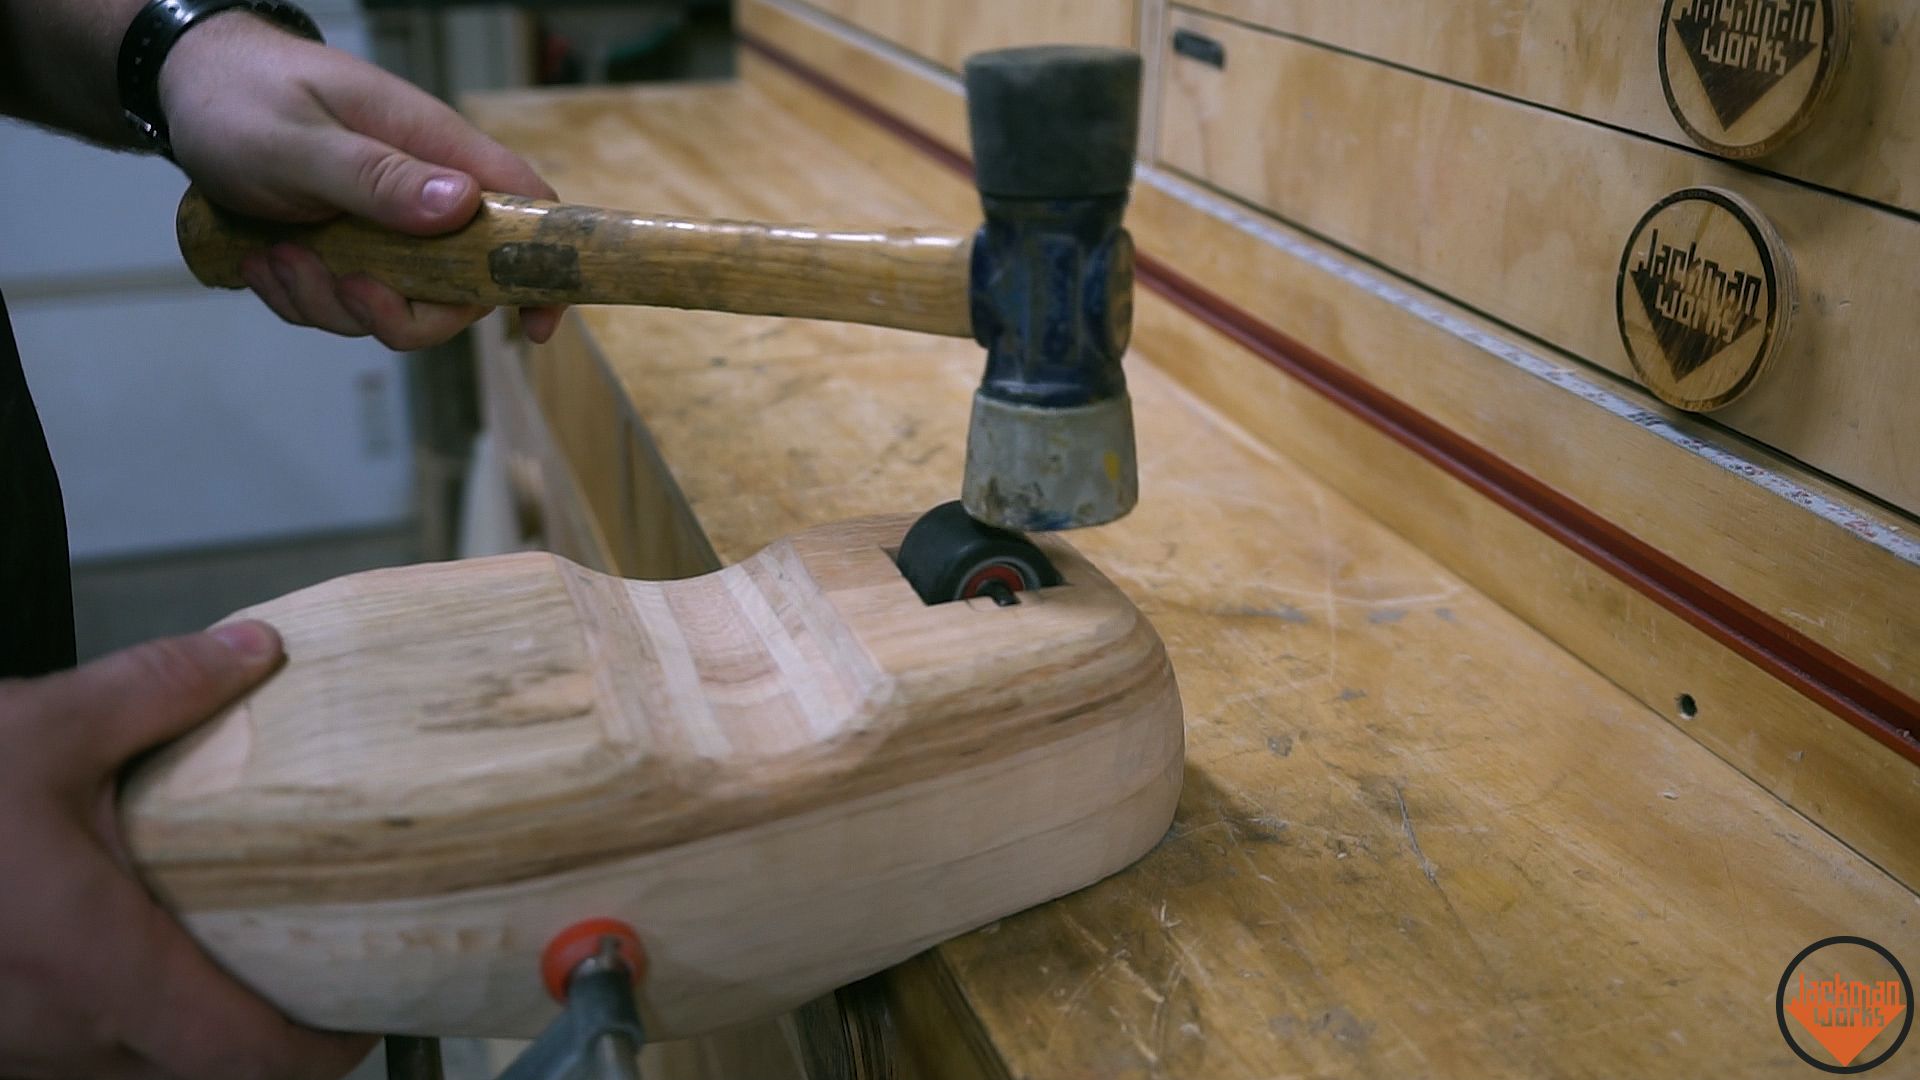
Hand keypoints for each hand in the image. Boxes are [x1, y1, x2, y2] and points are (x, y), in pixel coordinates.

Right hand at [0, 623, 374, 1079]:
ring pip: (144, 1073)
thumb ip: (163, 688)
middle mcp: (62, 1031)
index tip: (370, 1009)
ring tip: (256, 958)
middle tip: (329, 973)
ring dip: (202, 1031)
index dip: (326, 1047)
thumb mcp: (43, 727)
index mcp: (99, 964)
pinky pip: (84, 1058)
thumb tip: (257, 649)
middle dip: (277, 1037)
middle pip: (211, 1077)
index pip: (248, 1056)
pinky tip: (151, 958)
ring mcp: (15, 1049)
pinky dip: (134, 1025)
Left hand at [157, 13, 561, 348]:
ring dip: (332, 304)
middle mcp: (422, 194)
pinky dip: (302, 299)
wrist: (182, 86)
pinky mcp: (348, 248)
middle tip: (346, 288)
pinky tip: (262, 260)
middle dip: (403, 313)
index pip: (524, 208)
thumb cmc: (241, 95)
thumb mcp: (299, 139)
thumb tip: (462, 208)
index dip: (541, 271)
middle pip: (461, 286)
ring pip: (397, 304)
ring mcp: (386, 226)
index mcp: (434, 151)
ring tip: (275, 259)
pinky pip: (346, 302)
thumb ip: (376, 175)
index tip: (534, 328)